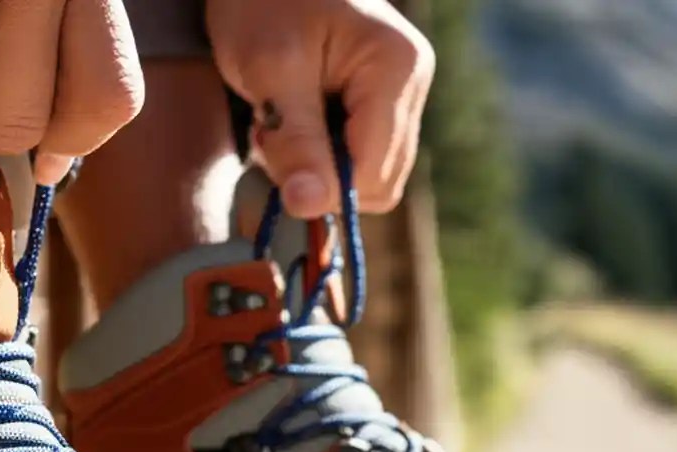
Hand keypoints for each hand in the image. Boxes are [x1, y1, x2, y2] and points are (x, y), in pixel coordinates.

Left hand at [207, 0, 434, 217]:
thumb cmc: (263, 1)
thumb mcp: (268, 69)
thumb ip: (295, 141)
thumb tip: (310, 207)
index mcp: (395, 69)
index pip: (374, 172)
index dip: (324, 185)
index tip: (271, 155)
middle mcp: (413, 84)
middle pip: (380, 181)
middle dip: (322, 176)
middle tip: (272, 136)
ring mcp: (404, 94)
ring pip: (373, 175)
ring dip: (321, 167)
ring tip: (282, 122)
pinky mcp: (387, 102)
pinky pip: (364, 156)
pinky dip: (325, 154)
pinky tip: (297, 120)